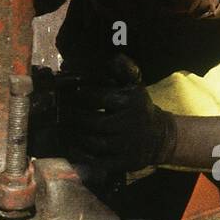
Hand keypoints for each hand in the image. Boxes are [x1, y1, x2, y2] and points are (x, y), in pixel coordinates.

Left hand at [72, 56, 177, 172]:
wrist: (159, 137)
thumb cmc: (139, 108)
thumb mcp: (135, 86)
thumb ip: (123, 70)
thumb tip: (113, 57)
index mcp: (130, 102)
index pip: (98, 97)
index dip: (80, 96)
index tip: (67, 94)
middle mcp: (129, 123)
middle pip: (93, 121)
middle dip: (73, 117)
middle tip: (60, 113)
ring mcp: (126, 145)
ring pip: (93, 142)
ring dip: (75, 136)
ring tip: (62, 129)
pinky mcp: (123, 162)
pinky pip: (98, 160)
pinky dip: (82, 155)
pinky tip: (72, 147)